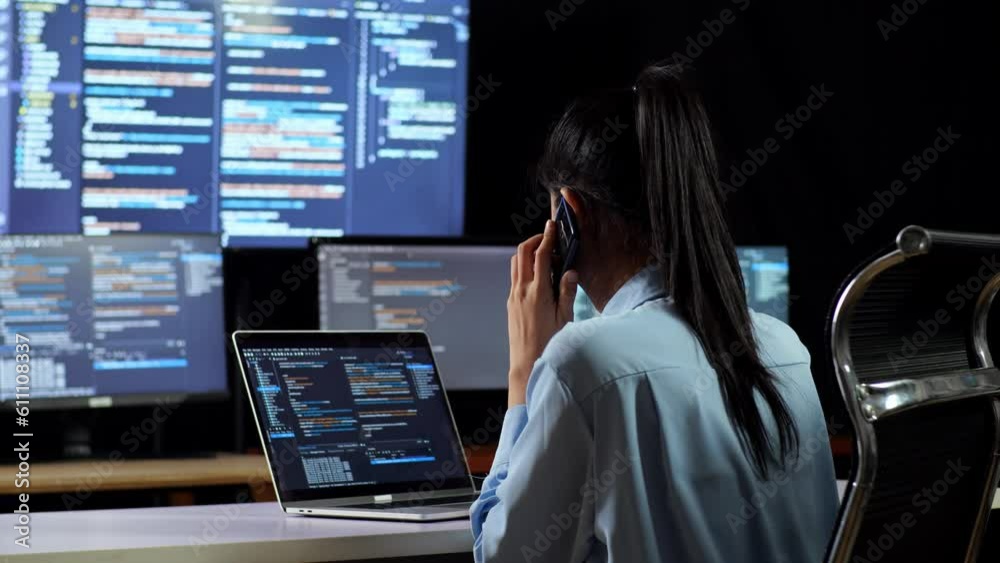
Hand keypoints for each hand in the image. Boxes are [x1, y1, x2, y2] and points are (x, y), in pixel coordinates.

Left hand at [507, 220, 577, 406]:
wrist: (526, 364)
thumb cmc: (549, 345)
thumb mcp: (565, 318)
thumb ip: (567, 292)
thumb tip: (570, 270)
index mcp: (538, 292)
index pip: (541, 255)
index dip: (547, 237)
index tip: (553, 225)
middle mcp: (522, 291)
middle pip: (522, 253)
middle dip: (534, 239)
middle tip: (548, 236)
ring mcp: (513, 296)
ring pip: (515, 263)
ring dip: (527, 252)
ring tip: (544, 254)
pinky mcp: (510, 303)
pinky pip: (515, 276)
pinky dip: (524, 267)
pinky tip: (538, 274)